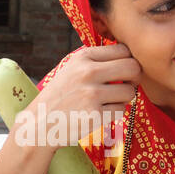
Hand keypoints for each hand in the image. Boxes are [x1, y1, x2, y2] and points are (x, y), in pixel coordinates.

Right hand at [19, 44, 138, 148]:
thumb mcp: (71, 68)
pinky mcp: (95, 114)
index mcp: (83, 57)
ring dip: (124, 98)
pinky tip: (100, 112)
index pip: (122, 50)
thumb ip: (96, 60)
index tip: (124, 70)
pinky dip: (115, 112)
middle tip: (127, 85)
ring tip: (109, 101)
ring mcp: (92, 94)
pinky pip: (121, 110)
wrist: (40, 123)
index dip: (128, 60)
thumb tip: (128, 57)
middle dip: (134, 77)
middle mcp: (88, 72)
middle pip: (132, 67)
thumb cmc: (59, 96)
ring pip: (130, 91)